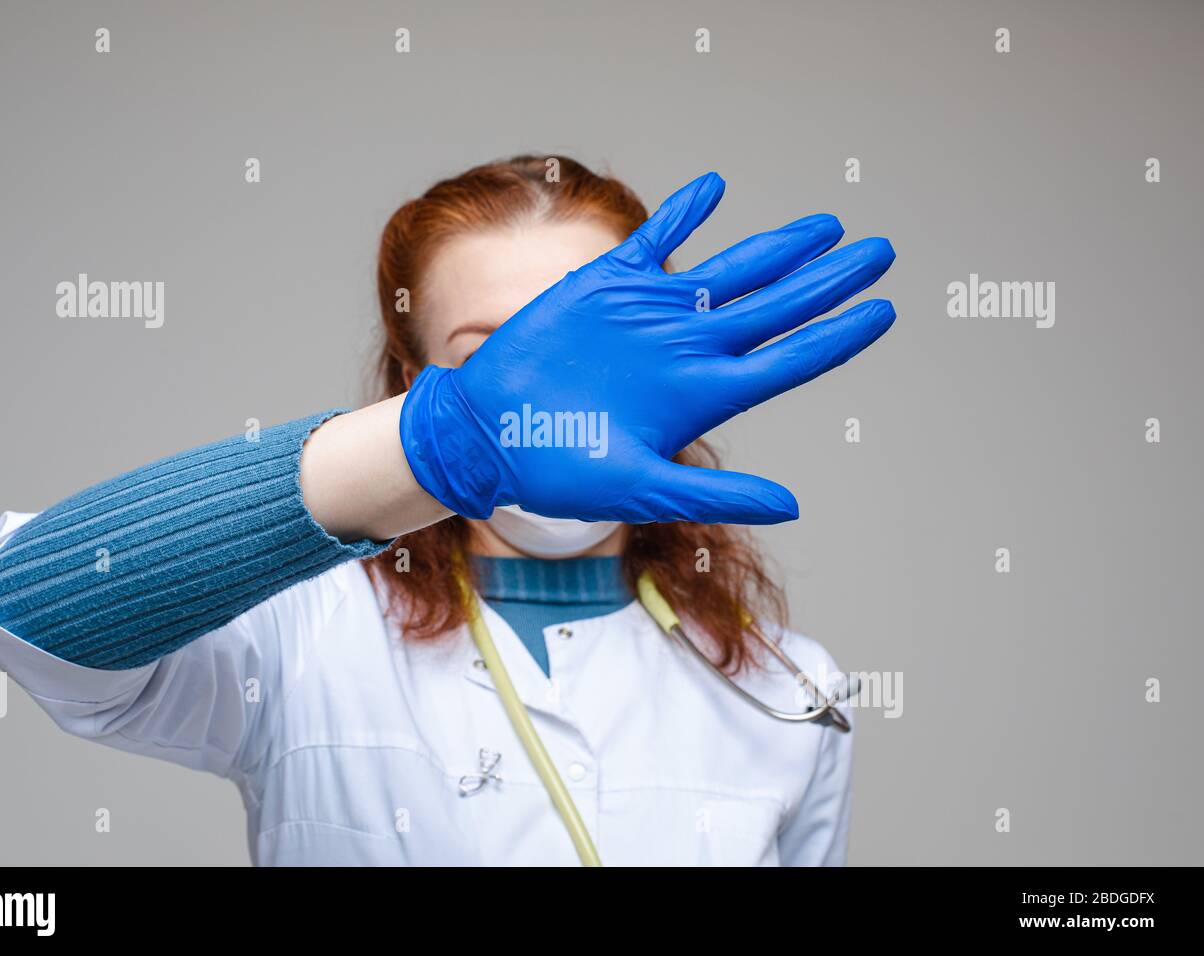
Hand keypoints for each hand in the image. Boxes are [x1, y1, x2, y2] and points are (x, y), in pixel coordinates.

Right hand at [399, 172, 895, 523]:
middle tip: (879, 252)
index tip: (884, 310)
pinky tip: (716, 188)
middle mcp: (686, 349)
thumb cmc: (558, 468)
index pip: (787, 358)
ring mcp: (650, 313)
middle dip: (829, 279)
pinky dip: (684, 211)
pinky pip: (654, 239)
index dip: (837, 334)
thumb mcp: (641, 488)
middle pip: (775, 306)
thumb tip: (793, 505)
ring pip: (731, 270)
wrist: (487, 429)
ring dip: (779, 246)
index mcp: (701, 394)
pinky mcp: (606, 285)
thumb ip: (717, 492)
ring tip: (826, 225)